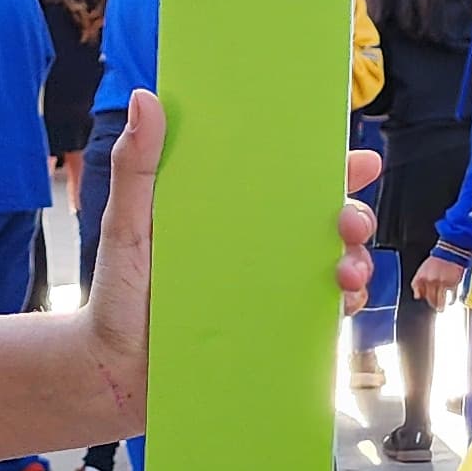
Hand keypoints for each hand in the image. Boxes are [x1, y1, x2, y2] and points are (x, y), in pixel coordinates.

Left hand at [0, 95, 379, 462]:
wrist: (112, 371)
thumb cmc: (116, 294)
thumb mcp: (126, 225)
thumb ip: (136, 166)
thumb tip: (147, 99)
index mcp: (229, 214)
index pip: (286, 183)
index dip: (329, 168)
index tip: (360, 160)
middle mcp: (258, 249)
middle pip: (324, 224)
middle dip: (352, 217)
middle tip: (349, 223)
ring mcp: (270, 290)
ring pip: (334, 267)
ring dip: (356, 263)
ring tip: (346, 272)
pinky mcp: (275, 331)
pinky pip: (323, 316)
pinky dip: (343, 307)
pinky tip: (339, 305)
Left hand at [410, 250, 467, 308]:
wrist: (451, 251)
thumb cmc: (438, 259)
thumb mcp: (424, 268)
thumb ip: (419, 282)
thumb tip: (418, 296)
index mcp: (422, 277)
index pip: (419, 293)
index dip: (422, 297)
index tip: (425, 299)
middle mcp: (431, 281)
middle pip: (430, 298)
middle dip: (433, 304)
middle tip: (435, 306)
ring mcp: (442, 283)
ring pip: (440, 299)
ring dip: (441, 306)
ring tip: (442, 308)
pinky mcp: (453, 284)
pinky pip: (452, 296)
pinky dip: (452, 300)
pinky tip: (451, 301)